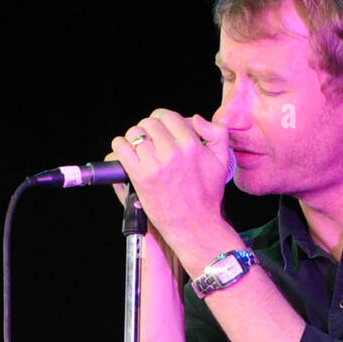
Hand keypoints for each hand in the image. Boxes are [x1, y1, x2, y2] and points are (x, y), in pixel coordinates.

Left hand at [110, 110, 231, 258]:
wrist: (195, 225)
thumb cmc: (207, 196)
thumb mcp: (222, 160)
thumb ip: (217, 133)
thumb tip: (196, 118)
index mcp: (191, 144)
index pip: (167, 116)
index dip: (162, 120)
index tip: (162, 130)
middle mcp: (173, 152)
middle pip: (149, 123)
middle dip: (148, 129)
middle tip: (150, 141)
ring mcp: (155, 164)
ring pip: (134, 133)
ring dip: (133, 138)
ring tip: (138, 148)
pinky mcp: (141, 177)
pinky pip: (121, 149)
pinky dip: (119, 148)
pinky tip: (124, 153)